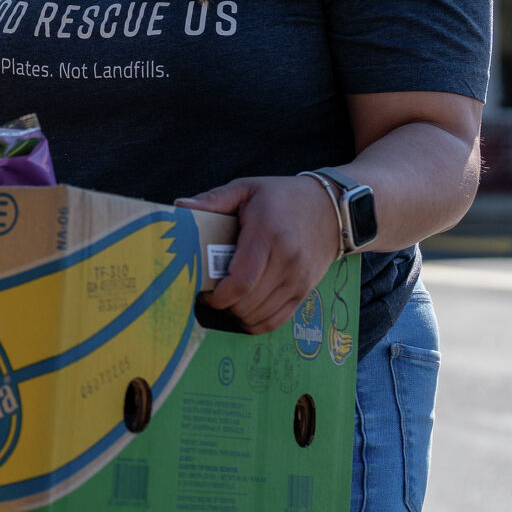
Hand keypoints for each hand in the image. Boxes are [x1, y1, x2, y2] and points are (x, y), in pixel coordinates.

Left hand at [176, 176, 341, 334]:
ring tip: (226, 300)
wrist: (332, 208)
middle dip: (224, 305)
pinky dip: (256, 323)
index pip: (242, 280)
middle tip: (210, 295)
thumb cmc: (282, 197)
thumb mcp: (247, 188)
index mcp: (267, 234)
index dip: (219, 296)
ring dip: (238, 314)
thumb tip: (180, 205)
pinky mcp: (305, 290)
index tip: (204, 293)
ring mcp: (299, 278)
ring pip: (261, 314)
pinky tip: (244, 312)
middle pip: (249, 301)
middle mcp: (287, 260)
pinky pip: (278, 321)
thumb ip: (213, 199)